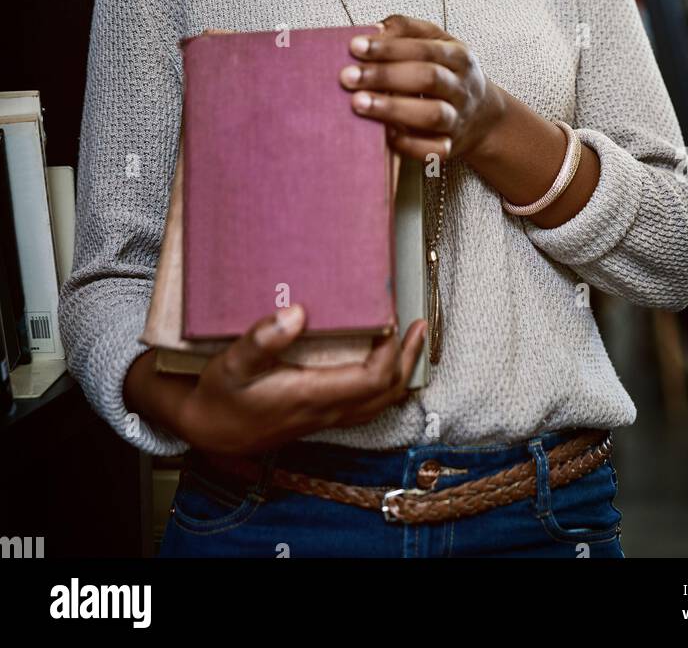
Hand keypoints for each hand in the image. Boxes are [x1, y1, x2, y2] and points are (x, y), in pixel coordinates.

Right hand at [176, 304, 426, 455]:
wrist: (209, 431)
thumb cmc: (220, 395)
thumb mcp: (232, 362)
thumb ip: (263, 339)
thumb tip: (298, 314)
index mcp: (310, 396)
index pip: (370, 380)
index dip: (391, 353)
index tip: (393, 321)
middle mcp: (325, 412)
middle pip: (385, 394)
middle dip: (408, 360)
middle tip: (419, 327)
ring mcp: (325, 419)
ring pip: (379, 404)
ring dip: (400, 373)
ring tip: (411, 342)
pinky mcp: (320, 419)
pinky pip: (366, 408)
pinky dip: (384, 386)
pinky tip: (384, 366)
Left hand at [338, 14, 504, 163]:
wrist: (483, 116)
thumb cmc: (448, 73)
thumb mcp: (437, 43)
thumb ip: (407, 30)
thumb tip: (373, 29)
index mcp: (458, 56)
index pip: (424, 48)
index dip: (389, 47)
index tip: (355, 47)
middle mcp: (460, 87)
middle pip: (428, 78)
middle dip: (385, 76)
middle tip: (348, 77)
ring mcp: (457, 118)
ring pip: (432, 114)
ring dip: (393, 108)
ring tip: (358, 103)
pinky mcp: (450, 146)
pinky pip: (433, 150)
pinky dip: (409, 145)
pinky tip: (385, 136)